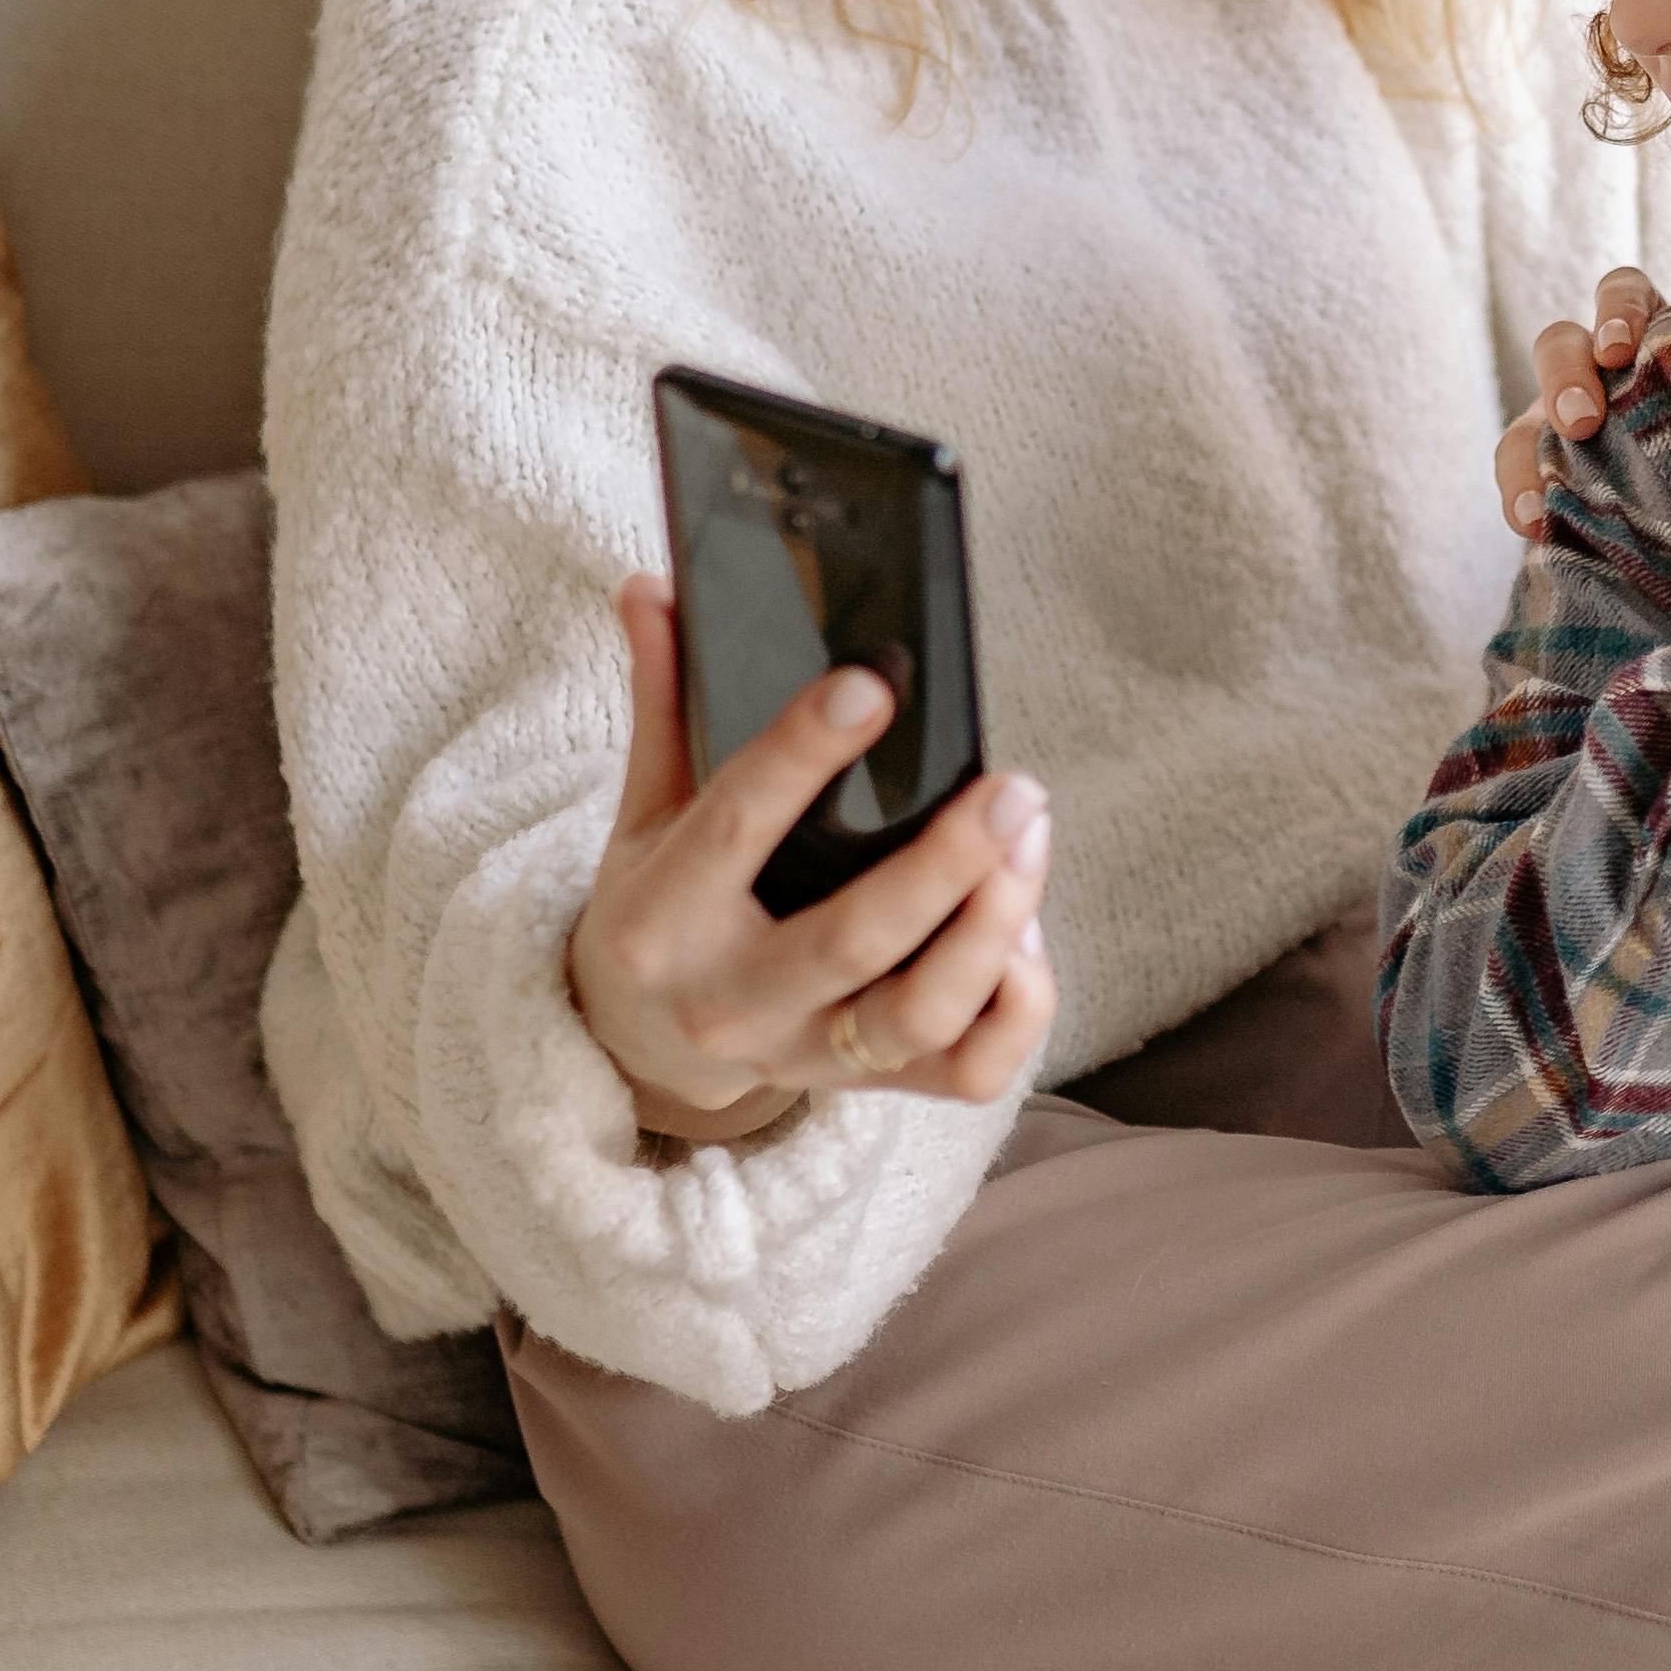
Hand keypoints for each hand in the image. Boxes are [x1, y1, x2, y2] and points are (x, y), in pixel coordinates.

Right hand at [565, 573, 1056, 1139]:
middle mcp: (732, 1001)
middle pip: (853, 940)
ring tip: (1029, 839)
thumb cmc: (659, 905)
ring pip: (919, 1013)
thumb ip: (663, 701)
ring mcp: (804, 1055)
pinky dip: (1016, 1004)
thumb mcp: (644, 810)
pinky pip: (967, 1070)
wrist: (640, 1044)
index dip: (803, 754)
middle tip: (1014, 786)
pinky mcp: (868, 1086)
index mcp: (663, 919)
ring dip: (992, 928)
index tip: (872, 684)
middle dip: (945, 864)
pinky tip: (1028, 928)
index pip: (736, 827)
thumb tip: (654, 584)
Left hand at [1495, 246, 1670, 539]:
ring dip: (1616, 312)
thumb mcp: (1636, 534)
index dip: (1520, 473)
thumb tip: (1555, 548)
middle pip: (1560, 344)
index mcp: (1571, 431)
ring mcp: (1662, 331)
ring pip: (1621, 290)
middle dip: (1563, 377)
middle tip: (1581, 421)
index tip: (1534, 515)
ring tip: (1621, 348)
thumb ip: (1597, 539)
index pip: (1524, 438)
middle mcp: (1607, 374)